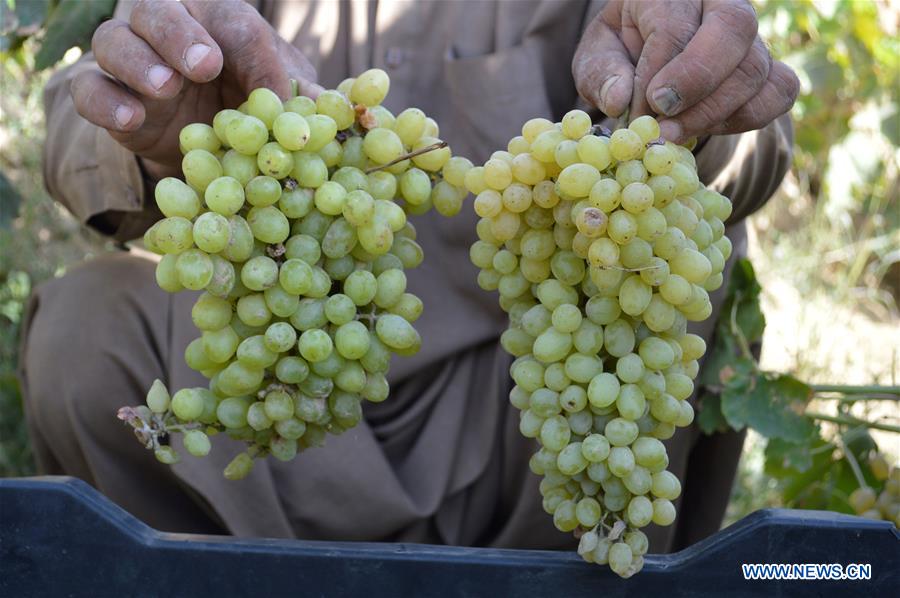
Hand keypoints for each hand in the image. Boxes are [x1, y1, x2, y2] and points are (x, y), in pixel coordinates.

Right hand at [72, 0, 320, 179]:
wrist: (209, 143)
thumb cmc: (254, 107)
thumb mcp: (287, 103)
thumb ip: (312, 103)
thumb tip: (349, 112)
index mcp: (221, 23)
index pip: (231, 20)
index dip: (244, 46)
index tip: (257, 81)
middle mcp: (168, 29)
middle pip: (158, 11)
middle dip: (180, 35)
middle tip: (204, 66)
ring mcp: (131, 62)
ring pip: (114, 42)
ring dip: (138, 63)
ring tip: (166, 90)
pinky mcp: (107, 98)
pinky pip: (88, 90)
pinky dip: (105, 102)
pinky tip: (130, 119)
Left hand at [572, 0, 798, 143]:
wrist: (645, 57)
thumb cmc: (619, 53)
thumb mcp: (596, 56)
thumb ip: (601, 74)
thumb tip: (618, 100)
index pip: (674, 26)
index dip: (658, 75)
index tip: (641, 112)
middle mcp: (719, 1)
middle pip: (733, 28)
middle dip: (698, 83)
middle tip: (665, 125)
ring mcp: (751, 34)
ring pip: (755, 67)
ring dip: (713, 113)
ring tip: (673, 136)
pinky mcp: (769, 67)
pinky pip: (779, 91)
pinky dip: (746, 119)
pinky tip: (706, 129)